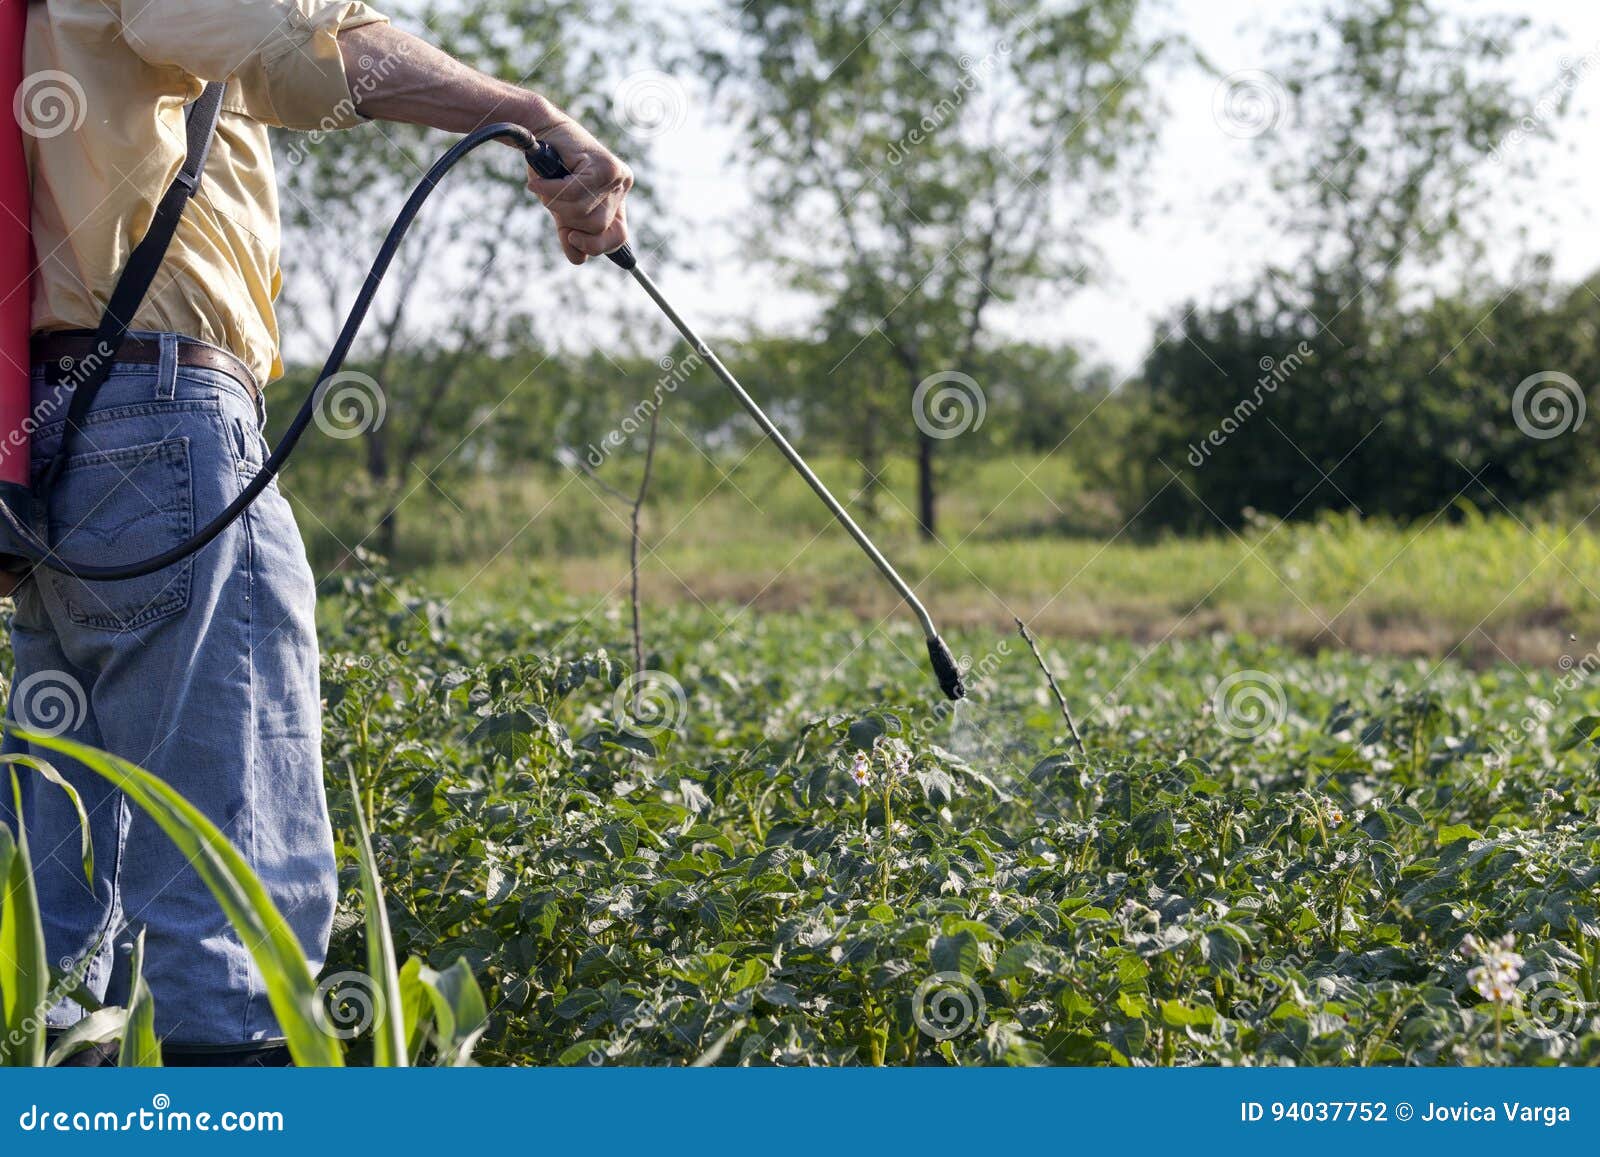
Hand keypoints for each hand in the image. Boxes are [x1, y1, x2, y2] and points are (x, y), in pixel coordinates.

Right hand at [523, 108, 632, 264]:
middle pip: (598, 226)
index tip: (572, 236)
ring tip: (545, 185)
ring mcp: (616, 175)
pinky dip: (551, 191)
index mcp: (617, 199)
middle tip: (554, 198)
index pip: (619, 236)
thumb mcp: (562, 209)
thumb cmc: (550, 171)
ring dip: (557, 202)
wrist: (538, 132)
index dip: (596, 245)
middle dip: (569, 218)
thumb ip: (571, 234)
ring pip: (585, 211)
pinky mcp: (603, 164)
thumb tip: (579, 260)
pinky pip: (574, 193)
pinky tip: (537, 183)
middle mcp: (621, 186)